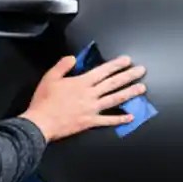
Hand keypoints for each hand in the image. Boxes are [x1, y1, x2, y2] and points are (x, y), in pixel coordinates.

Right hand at [22, 55, 146, 142]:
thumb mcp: (49, 78)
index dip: (116, 65)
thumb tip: (72, 57)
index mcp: (81, 83)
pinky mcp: (90, 122)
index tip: (127, 60)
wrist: (40, 123)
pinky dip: (120, 119)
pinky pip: (108, 120)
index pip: (103, 71)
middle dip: (129, 76)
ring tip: (142, 88)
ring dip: (130, 93)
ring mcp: (92, 109)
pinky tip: (131, 116)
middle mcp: (90, 95)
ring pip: (115, 99)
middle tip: (141, 70)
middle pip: (113, 83)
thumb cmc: (44, 101)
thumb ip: (62, 66)